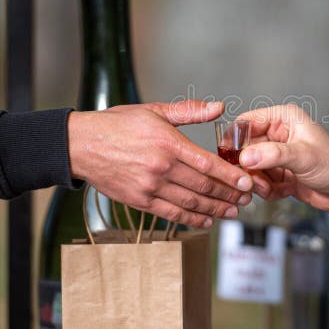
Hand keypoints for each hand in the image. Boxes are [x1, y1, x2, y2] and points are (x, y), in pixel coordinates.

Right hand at [67, 101, 252, 228]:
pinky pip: (171, 214)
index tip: (247, 182)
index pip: (207, 164)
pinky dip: (192, 219)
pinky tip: (207, 220)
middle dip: (229, 195)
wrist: (80, 145)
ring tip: (233, 212)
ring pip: (190, 203)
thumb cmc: (117, 125)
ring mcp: (149, 187)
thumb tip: (219, 107)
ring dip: (215, 209)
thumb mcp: (154, 110)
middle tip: (247, 199)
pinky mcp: (140, 201)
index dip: (230, 176)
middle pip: (203, 187)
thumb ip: (189, 111)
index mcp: (167, 143)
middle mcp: (160, 168)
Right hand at [237, 105, 328, 223]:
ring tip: (269, 188)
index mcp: (284, 119)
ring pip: (251, 168)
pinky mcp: (280, 175)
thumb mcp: (304, 156)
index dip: (235, 138)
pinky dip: (266, 190)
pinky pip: (260, 182)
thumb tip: (245, 157)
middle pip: (245, 148)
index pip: (248, 122)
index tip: (229, 155)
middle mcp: (279, 136)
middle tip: (250, 179)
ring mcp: (278, 156)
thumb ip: (273, 155)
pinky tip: (281, 192)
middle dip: (246, 166)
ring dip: (256, 181)